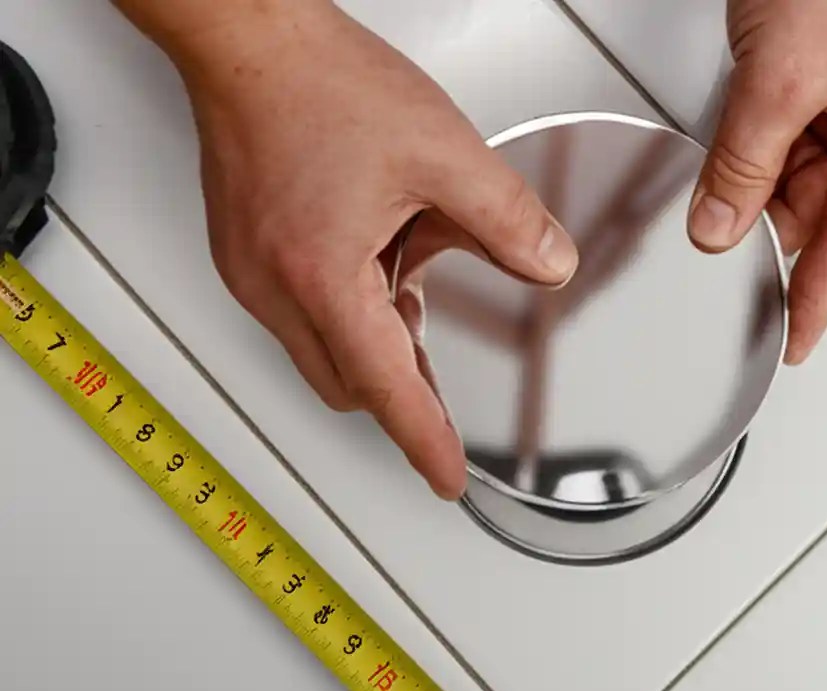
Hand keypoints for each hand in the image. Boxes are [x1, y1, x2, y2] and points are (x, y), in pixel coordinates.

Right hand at [125, 2, 577, 498]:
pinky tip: (383, 247)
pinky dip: (349, 300)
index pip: (385, 389)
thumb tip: (549, 265)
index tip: (445, 478)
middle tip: (443, 385)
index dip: (423, 440)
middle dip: (400, 386)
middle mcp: (272, 286)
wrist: (246, 35)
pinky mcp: (244, 247)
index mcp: (321, 277)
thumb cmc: (319, 83)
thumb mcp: (443, 153)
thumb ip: (507, 219)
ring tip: (418, 268)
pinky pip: (303, 306)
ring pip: (324, 344)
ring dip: (376, 332)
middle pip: (348, 379)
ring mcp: (250, 268)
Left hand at [689, 0, 826, 363]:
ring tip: (713, 216)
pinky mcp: (811, 93)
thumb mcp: (785, 71)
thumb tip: (720, 228)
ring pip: (789, 186)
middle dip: (768, 239)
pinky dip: (742, 170)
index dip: (819, 293)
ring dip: (748, 201)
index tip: (793, 341)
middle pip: (819, 212)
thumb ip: (749, 160)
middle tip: (722, 283)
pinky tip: (718, 183)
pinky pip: (774, 153)